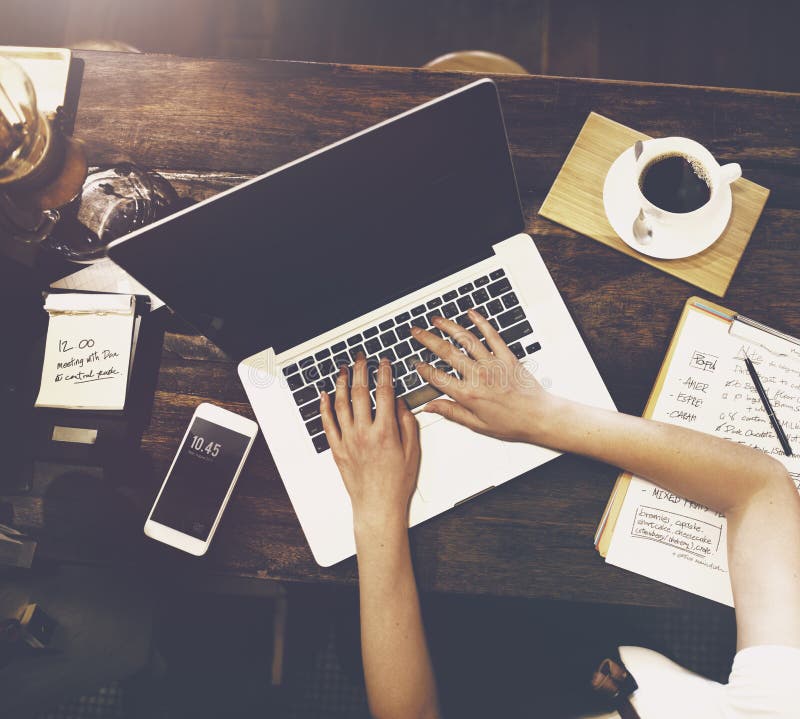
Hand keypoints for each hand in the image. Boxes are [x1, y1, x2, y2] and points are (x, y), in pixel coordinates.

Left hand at [320, 355, 420, 530]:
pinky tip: (325, 395)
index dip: (384, 373)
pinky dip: (325, 407)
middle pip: (360, 393)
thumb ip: (407, 423)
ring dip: (342, 383)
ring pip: (340, 404)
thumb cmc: (396, 483)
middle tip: (361, 358)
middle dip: (361, 370)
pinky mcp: (337, 449)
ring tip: (343, 370)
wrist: (377, 506)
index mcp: (385, 431)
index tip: (384, 363)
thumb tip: (400, 403)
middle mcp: (364, 433)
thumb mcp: (413, 451)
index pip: (384, 393)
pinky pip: (327, 423)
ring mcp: (348, 440)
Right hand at [411, 308, 556, 443]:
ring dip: (448, 327)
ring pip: (465, 339)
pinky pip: (491, 335)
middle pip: (446, 352)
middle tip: (415, 331)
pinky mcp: (507, 356)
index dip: (423, 369)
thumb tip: (430, 407)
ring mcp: (492, 363)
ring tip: (436, 319)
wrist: (539, 417)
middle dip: (427, 340)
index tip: (415, 363)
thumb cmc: (512, 423)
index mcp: (468, 394)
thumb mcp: (477, 425)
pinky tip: (470, 313)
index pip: (437, 377)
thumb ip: (451, 412)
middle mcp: (478, 375)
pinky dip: (480, 322)